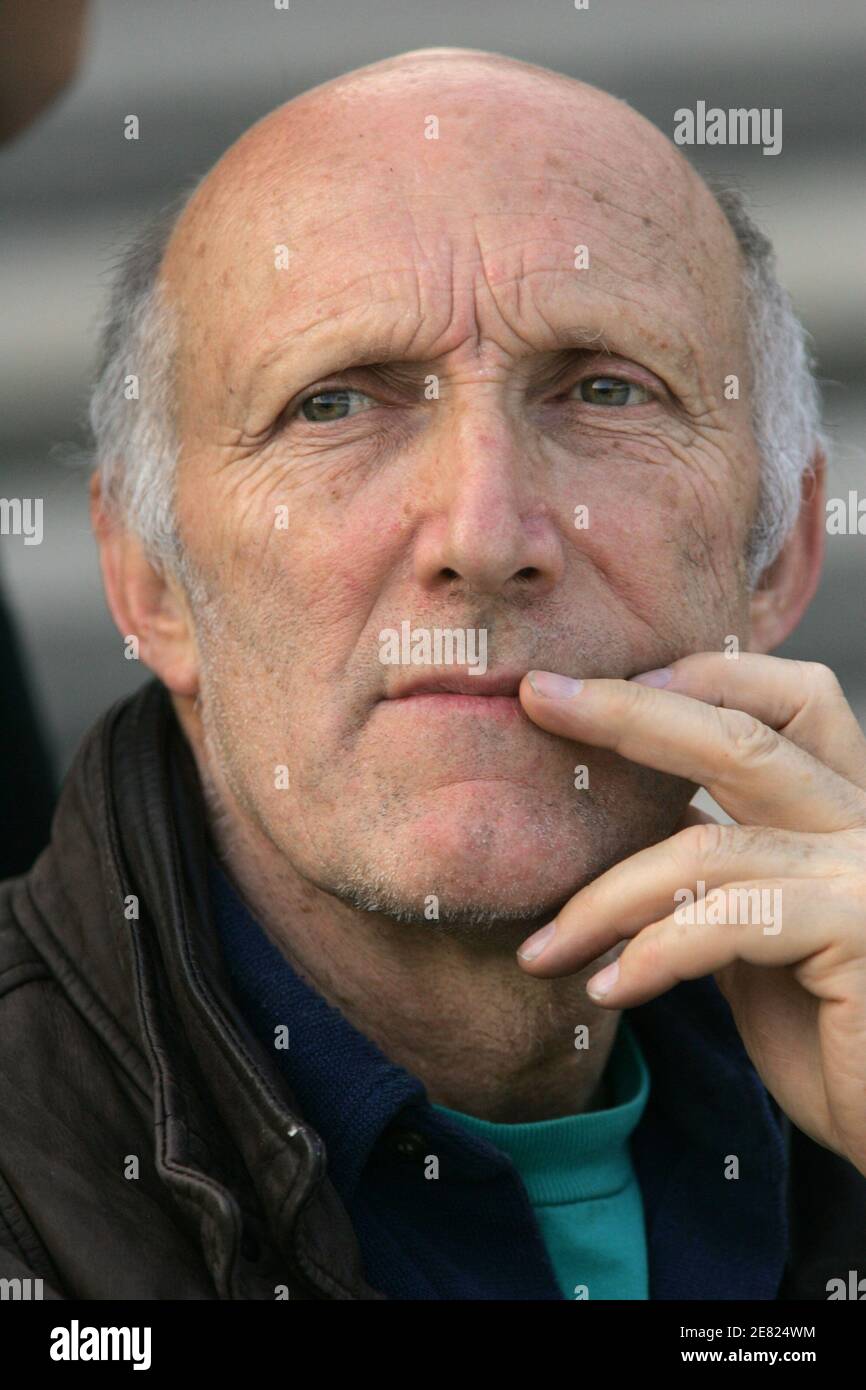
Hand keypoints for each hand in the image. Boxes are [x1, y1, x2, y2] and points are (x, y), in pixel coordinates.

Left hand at [516, 653, 865, 1177]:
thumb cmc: (832, 1035)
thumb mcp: (763, 934)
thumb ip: (723, 872)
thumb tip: (638, 824)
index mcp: (844, 808)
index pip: (787, 702)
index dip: (699, 676)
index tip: (595, 685)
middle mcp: (865, 822)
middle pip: (740, 736)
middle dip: (628, 711)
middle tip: (538, 696)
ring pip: (707, 848)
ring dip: (604, 900)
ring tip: (542, 951)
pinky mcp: (861, 930)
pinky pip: (729, 921)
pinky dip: (654, 955)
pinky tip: (610, 990)